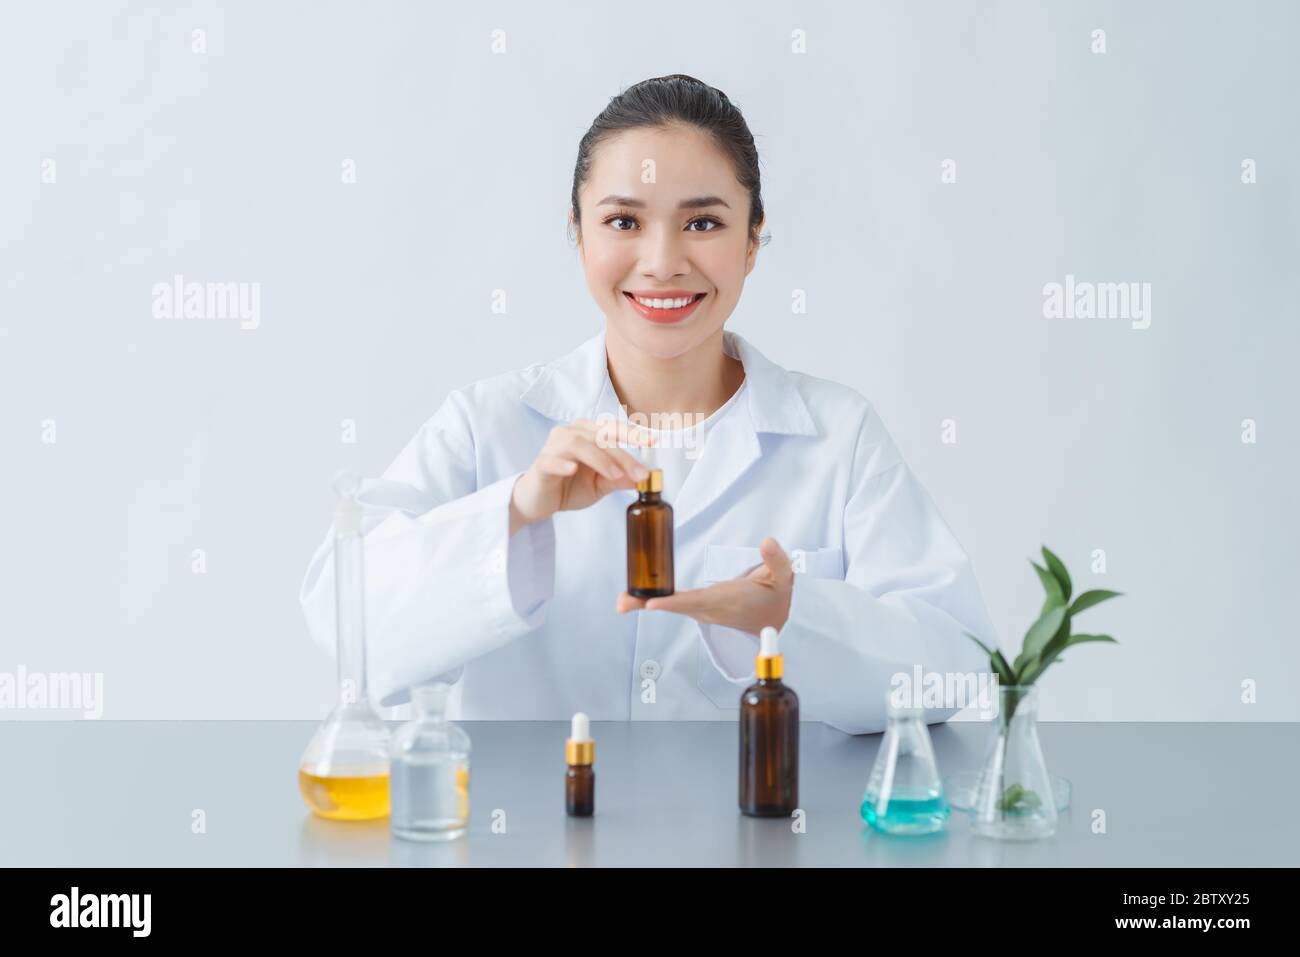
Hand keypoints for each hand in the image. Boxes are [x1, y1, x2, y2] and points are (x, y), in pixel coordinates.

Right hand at [510, 419, 654, 533]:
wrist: (539, 502)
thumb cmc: (569, 487)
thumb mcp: (601, 485)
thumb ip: (621, 479)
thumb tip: (645, 478)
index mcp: (587, 433)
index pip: (612, 428)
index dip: (633, 433)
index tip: (653, 442)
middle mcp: (570, 433)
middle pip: (600, 437)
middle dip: (622, 455)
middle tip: (639, 474)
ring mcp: (553, 447)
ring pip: (578, 444)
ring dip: (600, 459)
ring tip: (614, 475)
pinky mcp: (540, 464)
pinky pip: (551, 460)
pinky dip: (563, 463)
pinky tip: (572, 470)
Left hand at [617, 537, 793, 634]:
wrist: (777, 620)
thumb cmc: (778, 597)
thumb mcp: (784, 577)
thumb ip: (777, 560)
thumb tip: (768, 541)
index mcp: (728, 601)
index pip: (697, 601)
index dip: (674, 602)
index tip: (652, 604)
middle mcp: (711, 609)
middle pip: (676, 606)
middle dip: (647, 604)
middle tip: (621, 603)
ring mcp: (704, 610)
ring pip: (671, 606)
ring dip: (644, 603)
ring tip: (620, 601)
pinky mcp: (700, 607)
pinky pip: (674, 603)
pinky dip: (653, 599)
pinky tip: (635, 597)